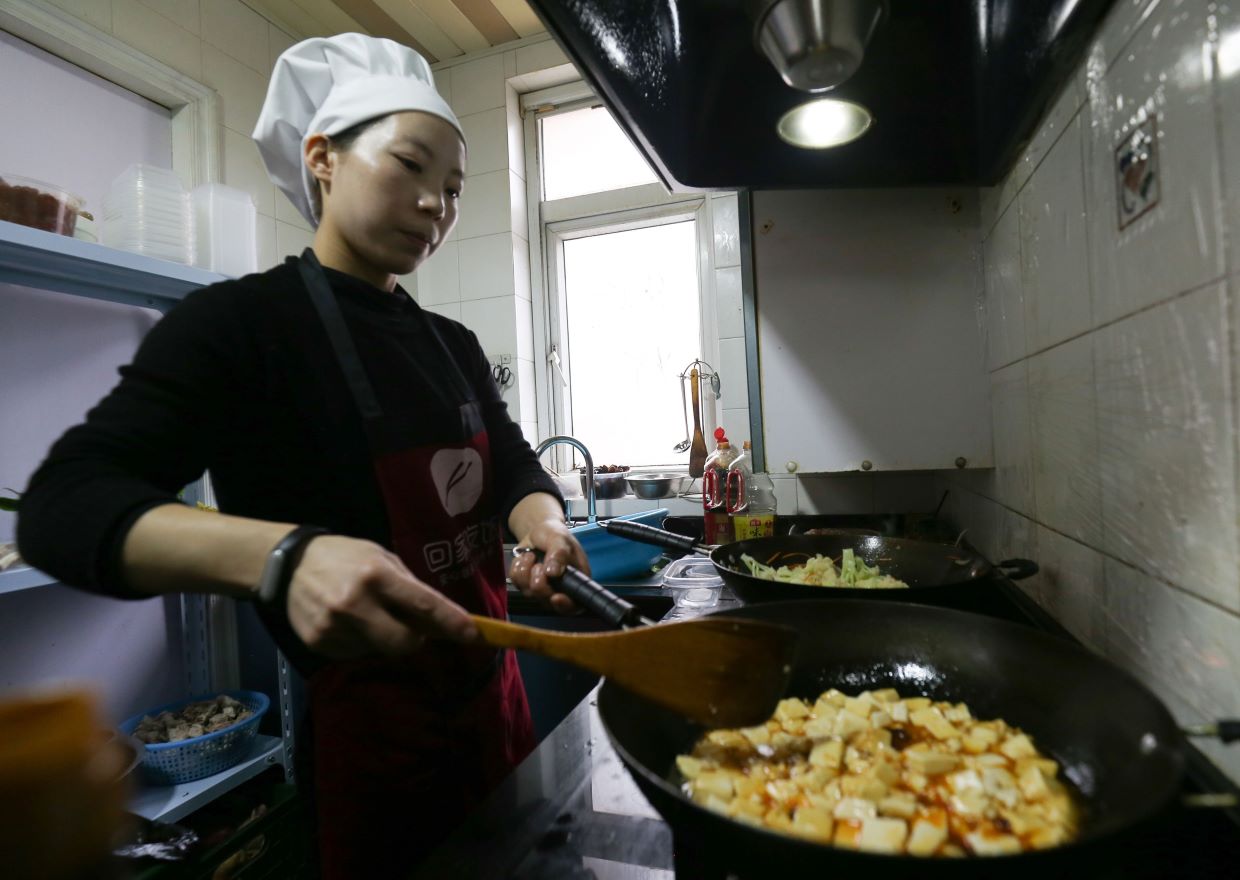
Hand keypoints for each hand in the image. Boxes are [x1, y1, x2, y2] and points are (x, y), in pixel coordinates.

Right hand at [285, 535, 477, 657]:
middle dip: (416, 639)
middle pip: (406, 643)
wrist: (288, 565)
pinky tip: (346, 621)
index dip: (452, 623)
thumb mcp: (380, 558)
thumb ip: (408, 587)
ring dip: (383, 638)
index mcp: (376, 575)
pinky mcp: (319, 644)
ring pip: (380, 651)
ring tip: (366, 614)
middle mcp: (356, 603)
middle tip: (411, 626)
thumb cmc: (344, 556)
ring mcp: (335, 627)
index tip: (474, 634)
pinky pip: (356, 653)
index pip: (424, 606)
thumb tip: (438, 617)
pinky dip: (360, 642)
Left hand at [509, 519, 589, 613]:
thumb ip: (559, 554)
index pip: (574, 604)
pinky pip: (517, 583)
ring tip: (533, 556)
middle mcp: (560, 589)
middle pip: (547, 601)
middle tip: (539, 565)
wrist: (539, 530)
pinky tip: (526, 558)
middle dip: (540, 582)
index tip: (556, 597)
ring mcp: (542, 589)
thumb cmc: (555, 535)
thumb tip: (554, 573)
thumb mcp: (561, 539)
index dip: (565, 605)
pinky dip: (518, 567)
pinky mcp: (526, 585)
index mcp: (576, 580)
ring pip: (529, 593)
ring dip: (527, 571)